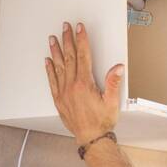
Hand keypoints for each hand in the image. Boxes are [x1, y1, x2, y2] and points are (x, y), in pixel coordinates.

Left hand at [45, 22, 122, 144]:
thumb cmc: (101, 122)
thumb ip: (113, 82)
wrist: (91, 138)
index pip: (83, 56)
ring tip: (53, 39)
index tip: (80, 28)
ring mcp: (63, 92)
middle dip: (67, 40)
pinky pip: (52, 80)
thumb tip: (118, 67)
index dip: (81, 40)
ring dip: (56, 51)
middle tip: (65, 27)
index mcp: (84, 84)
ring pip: (58, 66)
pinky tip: (48, 61)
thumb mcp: (112, 102)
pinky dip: (50, 69)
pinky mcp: (59, 100)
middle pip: (69, 57)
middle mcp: (71, 86)